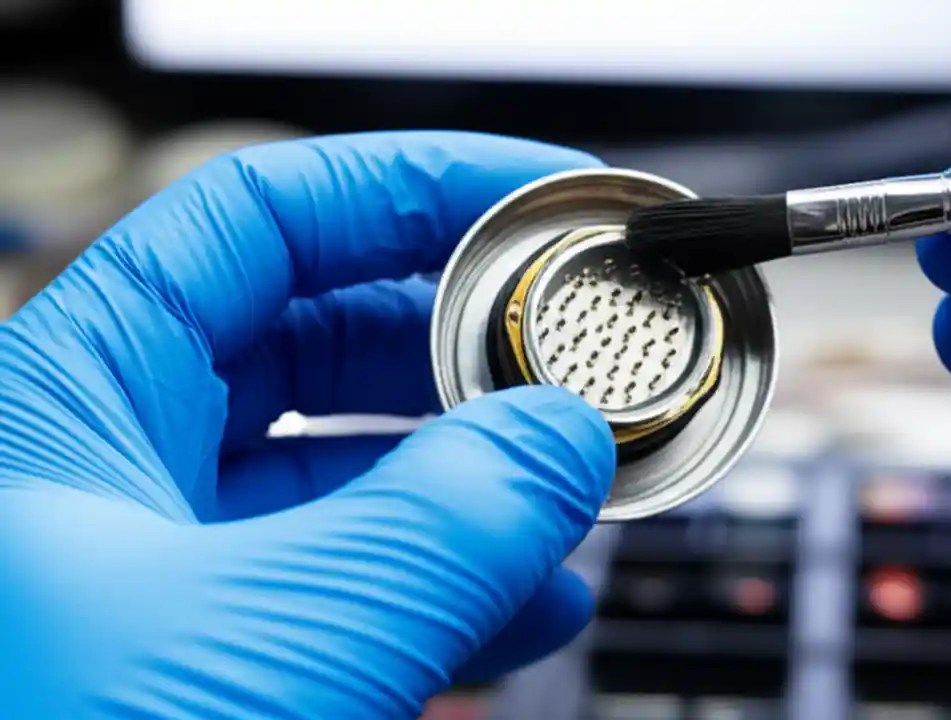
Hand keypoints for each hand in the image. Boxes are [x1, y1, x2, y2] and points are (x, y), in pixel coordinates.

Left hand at [0, 132, 615, 717]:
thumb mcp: (259, 647)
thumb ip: (435, 531)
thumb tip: (560, 438)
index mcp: (73, 401)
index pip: (266, 218)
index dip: (418, 187)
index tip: (548, 200)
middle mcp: (111, 468)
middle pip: (319, 332)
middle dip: (465, 341)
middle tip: (579, 355)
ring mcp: (161, 569)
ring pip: (345, 463)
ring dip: (475, 466)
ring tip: (576, 481)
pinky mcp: (211, 655)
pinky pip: (348, 576)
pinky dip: (448, 574)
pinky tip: (530, 599)